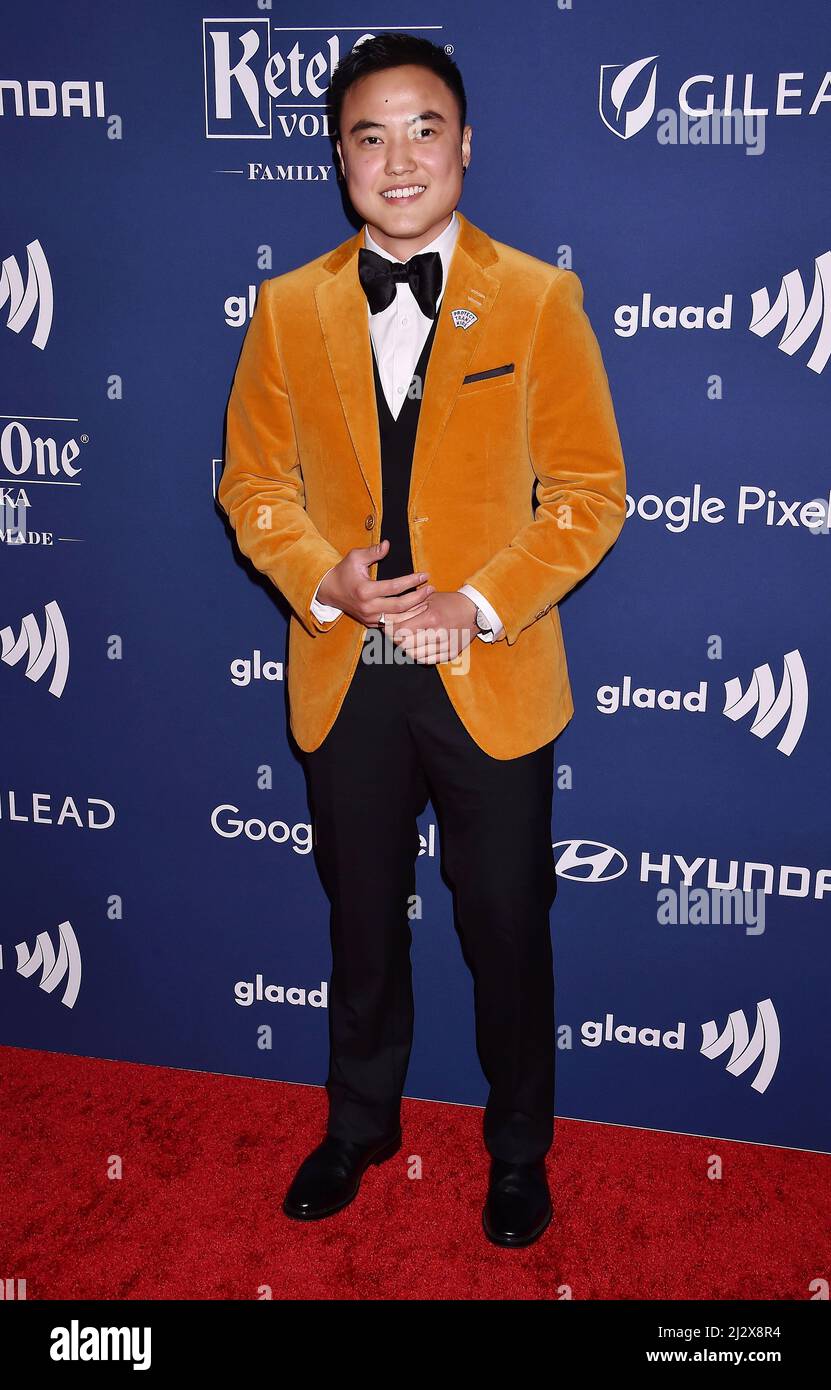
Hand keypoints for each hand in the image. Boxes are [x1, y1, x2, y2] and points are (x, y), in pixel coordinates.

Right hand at [317, 539, 433, 627]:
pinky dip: (406, 620)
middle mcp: (368, 607)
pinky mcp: (370, 624)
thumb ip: (372, 552)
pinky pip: (392, 626)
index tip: (425, 575)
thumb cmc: (343, 571)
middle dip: (418, 598)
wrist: (329, 591)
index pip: (394, 587)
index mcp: (365, 590)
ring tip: (428, 602)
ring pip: (398, 620)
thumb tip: (387, 544)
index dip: (411, 581)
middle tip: (431, 589)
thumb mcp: (355, 557)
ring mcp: (369, 618)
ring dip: (415, 612)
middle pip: (399, 606)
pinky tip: (417, 613)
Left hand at [389, 590, 478, 664]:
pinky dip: (418, 654)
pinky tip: (417, 646)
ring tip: (405, 640)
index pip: (401, 631)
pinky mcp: (450, 653)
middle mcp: (439, 634)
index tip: (385, 628)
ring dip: (406, 648)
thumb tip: (386, 617)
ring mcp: (446, 646)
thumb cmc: (449, 602)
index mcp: (432, 618)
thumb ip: (407, 609)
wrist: (474, 611)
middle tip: (394, 634)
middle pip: (406, 645)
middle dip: (396, 640)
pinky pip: (427, 660)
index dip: (389, 631)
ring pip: (414, 654)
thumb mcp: (428, 599)